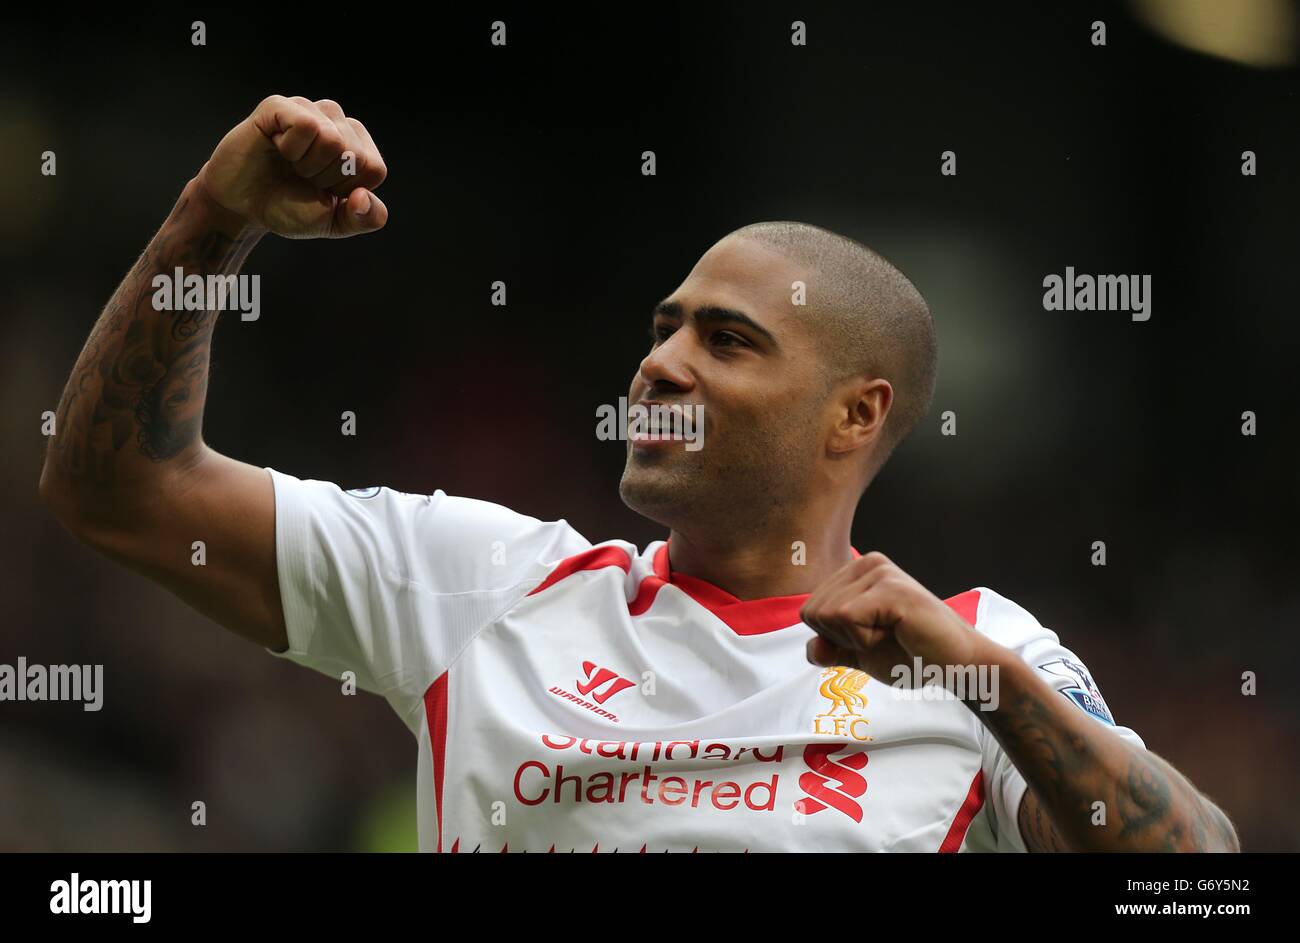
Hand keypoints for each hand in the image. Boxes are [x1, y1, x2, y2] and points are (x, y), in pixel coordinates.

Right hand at [194, 95, 388, 238]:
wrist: (242, 206)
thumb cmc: (290, 208)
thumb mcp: (334, 223)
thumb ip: (363, 219)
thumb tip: (363, 197)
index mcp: (358, 147)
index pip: (374, 169)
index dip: (346, 190)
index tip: (324, 191)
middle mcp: (337, 122)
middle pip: (354, 155)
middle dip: (326, 179)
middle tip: (302, 178)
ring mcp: (309, 109)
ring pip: (332, 139)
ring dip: (307, 164)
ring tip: (290, 163)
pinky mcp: (280, 105)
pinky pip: (304, 125)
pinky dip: (291, 148)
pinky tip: (277, 148)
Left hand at [799, 552, 986, 684]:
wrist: (954, 664)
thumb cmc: (912, 655)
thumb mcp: (859, 653)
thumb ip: (832, 649)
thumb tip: (811, 649)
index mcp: (856, 572)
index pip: (810, 610)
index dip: (833, 638)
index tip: (871, 637)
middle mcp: (867, 563)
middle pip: (814, 612)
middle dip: (842, 639)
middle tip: (883, 638)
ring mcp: (880, 572)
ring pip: (828, 615)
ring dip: (857, 640)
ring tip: (891, 634)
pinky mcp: (890, 588)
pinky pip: (847, 618)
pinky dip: (865, 640)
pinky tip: (896, 633)